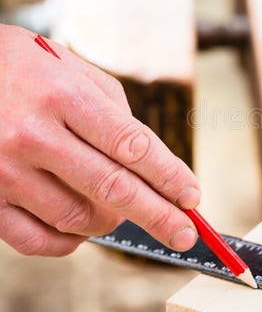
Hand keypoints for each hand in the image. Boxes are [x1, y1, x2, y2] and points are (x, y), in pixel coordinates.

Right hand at [0, 25, 200, 255]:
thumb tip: (149, 163)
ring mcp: (4, 170)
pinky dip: (66, 244)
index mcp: (62, 95)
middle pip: (112, 188)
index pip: (131, 146)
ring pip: (76, 219)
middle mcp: (32, 134)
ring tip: (120, 214)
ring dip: (109, 223)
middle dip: (158, 215)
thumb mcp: (70, 67)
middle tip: (185, 234)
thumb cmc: (21, 66)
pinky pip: (34, 240)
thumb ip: (112, 111)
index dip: (169, 176)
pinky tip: (81, 232)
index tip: (192, 197)